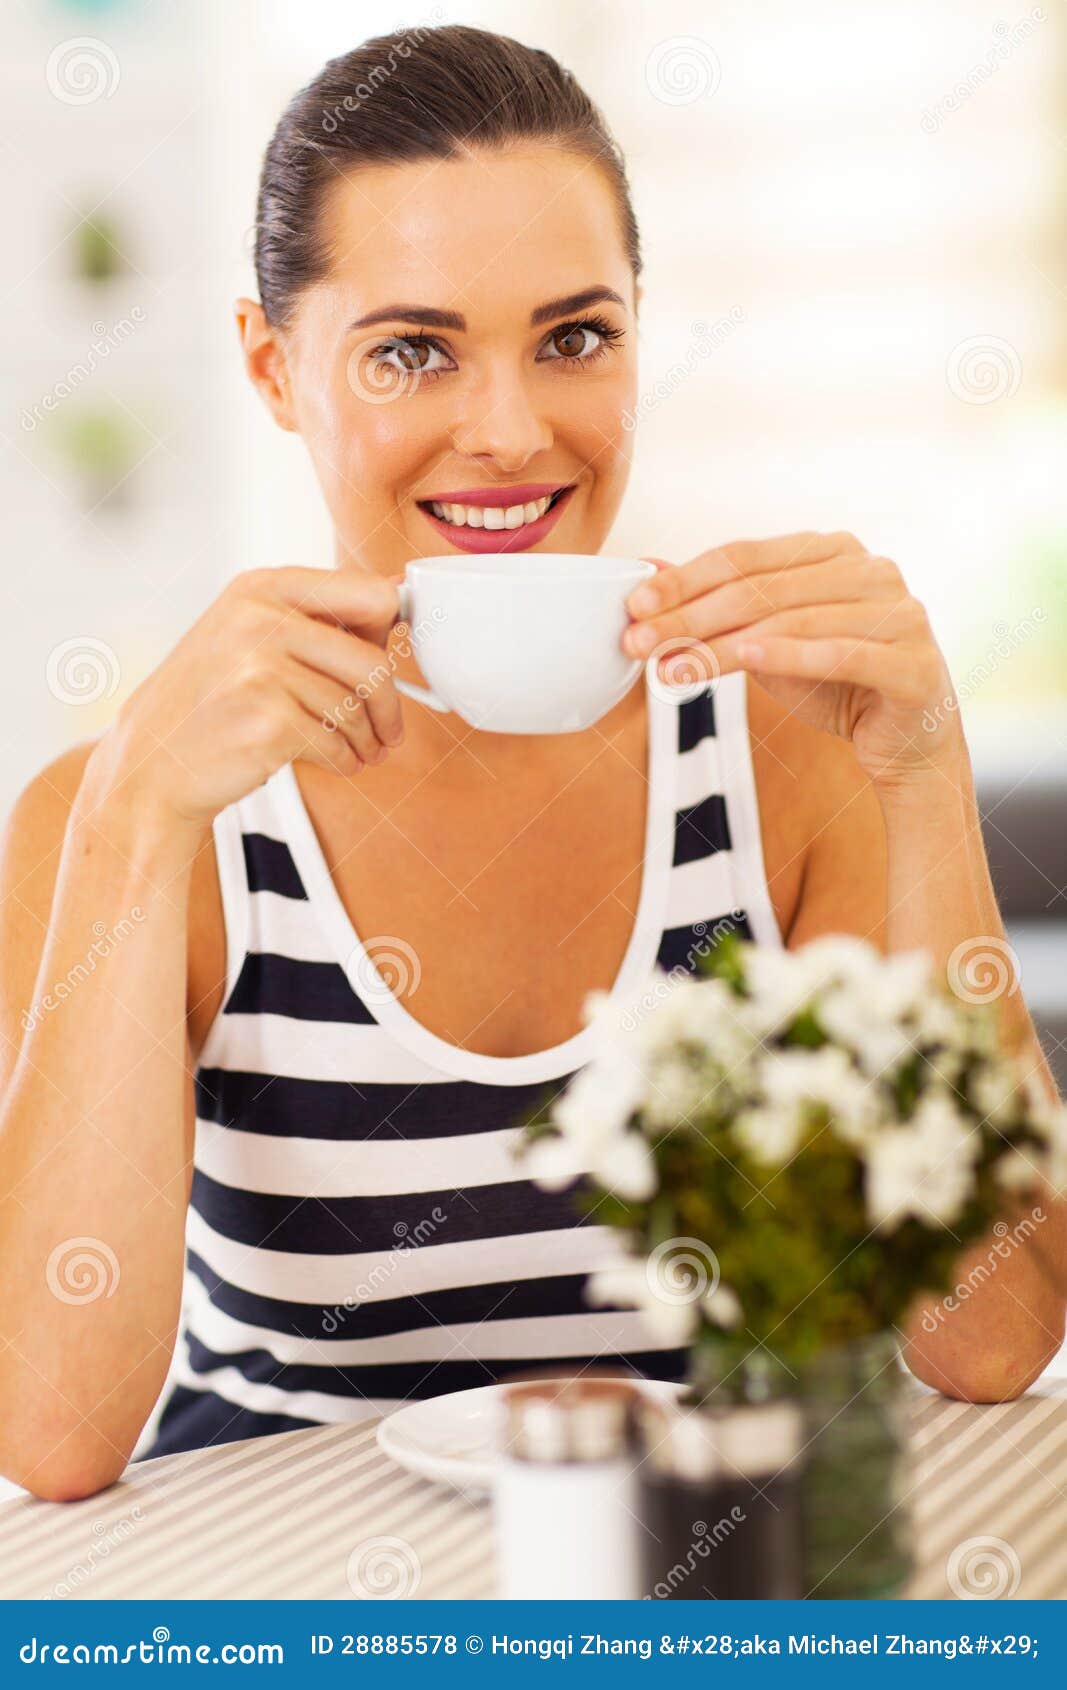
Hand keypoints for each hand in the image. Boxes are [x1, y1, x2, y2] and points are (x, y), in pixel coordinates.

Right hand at [99, 565, 404, 831]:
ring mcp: (260, 668)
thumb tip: (396, 602)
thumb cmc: (208, 703)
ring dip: (365, 741)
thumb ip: (312, 618)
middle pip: (372, 661)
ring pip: (355, 709)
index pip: (370, 593)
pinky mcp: (268, 720)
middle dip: (388, 706)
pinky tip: (334, 763)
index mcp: (263, 587)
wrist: (151, 763)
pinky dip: (345, 761)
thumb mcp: (247, 635)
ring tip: (357, 751)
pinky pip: (337, 743)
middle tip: (388, 730)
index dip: (390, 633)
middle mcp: (260, 619)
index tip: (388, 659)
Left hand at [624, 532, 961, 788]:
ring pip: (793, 620)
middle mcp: (871, 569)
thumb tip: (650, 572)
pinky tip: (745, 656)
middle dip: (690, 615)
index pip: (744, 557)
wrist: (905, 743)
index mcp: (834, 551)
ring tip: (671, 668)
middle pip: (762, 588)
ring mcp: (899, 612)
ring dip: (722, 645)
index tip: (633, 605)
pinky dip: (792, 653)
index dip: (685, 580)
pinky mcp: (913, 661)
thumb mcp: (765, 642)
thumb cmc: (834, 684)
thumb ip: (717, 606)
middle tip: (637, 641)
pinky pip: (843, 652)